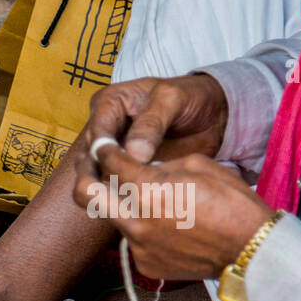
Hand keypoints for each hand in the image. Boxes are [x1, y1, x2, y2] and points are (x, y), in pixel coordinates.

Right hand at [70, 74, 229, 199]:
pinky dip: (122, 196)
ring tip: (129, 200)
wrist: (211, 113)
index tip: (121, 168)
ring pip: (96, 176)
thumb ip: (152, 124)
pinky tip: (135, 203)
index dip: (105, 152)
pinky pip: (114, 186)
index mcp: (108, 104)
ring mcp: (111, 152)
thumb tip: (133, 154)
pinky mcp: (123, 170)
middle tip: (120, 192)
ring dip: (109, 190)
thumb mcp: (173, 99)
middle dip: (101, 176)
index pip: (96, 132)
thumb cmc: (190, 97)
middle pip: (88, 158)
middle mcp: (103, 129)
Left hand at [73, 144, 274, 280]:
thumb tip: (143, 168)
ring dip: (122, 204)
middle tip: (90, 166)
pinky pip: (133, 241)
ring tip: (149, 199)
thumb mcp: (199, 165)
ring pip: (113, 218)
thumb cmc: (233, 204)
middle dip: (83, 175)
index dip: (103, 148)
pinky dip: (144, 229)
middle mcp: (134, 219)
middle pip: (84, 194)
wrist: (251, 250)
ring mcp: (137, 245)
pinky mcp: (144, 264)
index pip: (109, 161)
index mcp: (148, 188)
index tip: (103, 145)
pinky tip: (169, 227)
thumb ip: (161, 165)